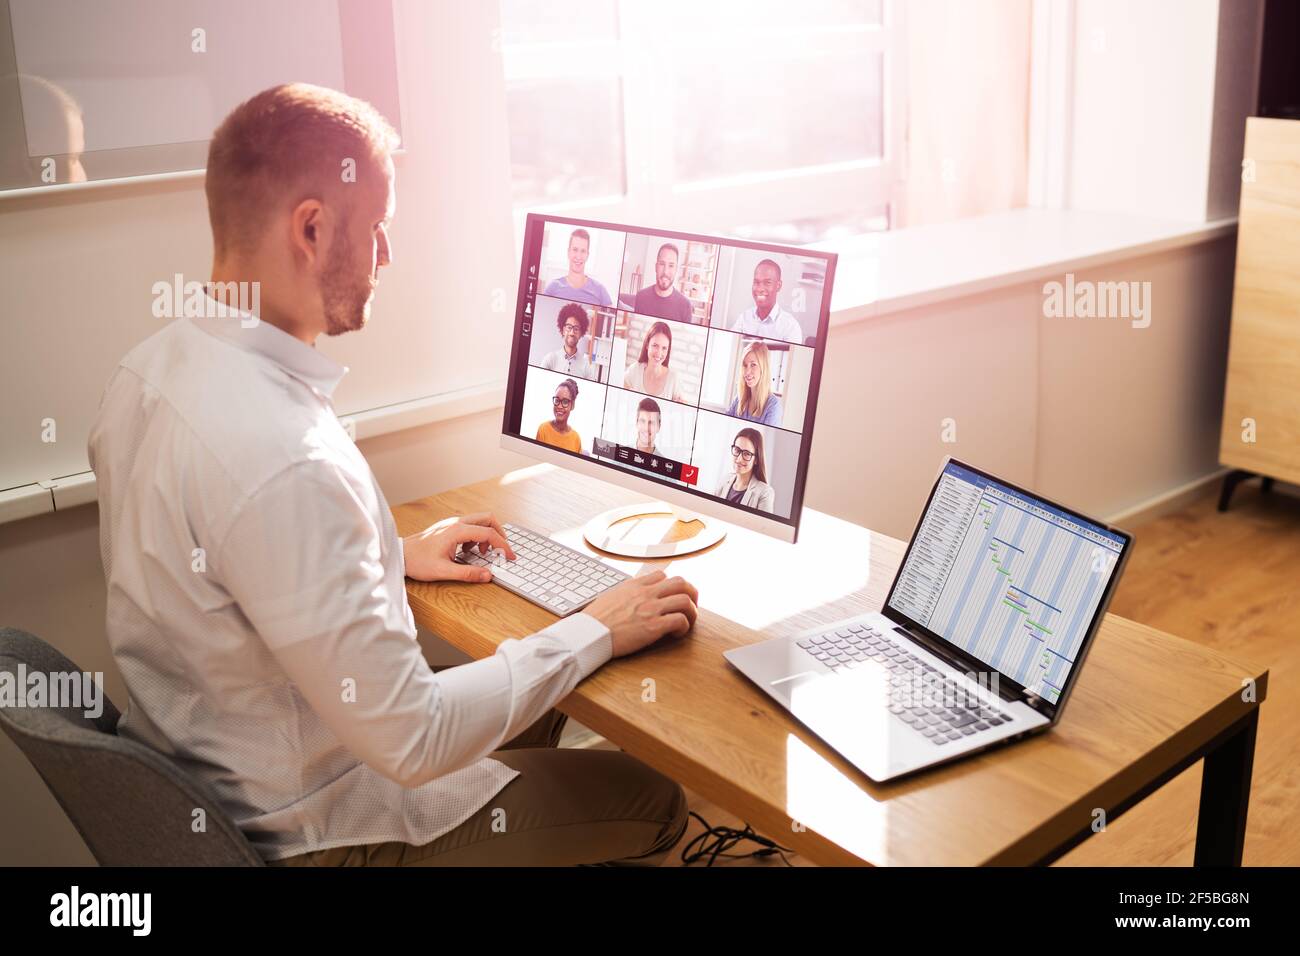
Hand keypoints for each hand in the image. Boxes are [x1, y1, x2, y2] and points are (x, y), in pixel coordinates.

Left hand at [403, 512, 516, 582]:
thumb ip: (467, 574)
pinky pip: (470, 526)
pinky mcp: (448, 526)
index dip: (503, 545)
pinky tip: (467, 551)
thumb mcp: (443, 571)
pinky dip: (476, 536)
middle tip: (501, 550)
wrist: (400, 555)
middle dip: (499, 533)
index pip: (489, 533)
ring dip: (486, 535)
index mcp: (457, 531)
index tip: (510, 556)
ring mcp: (452, 523)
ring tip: (480, 554)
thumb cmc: (418, 561)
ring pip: (479, 521)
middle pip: (488, 518)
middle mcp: (456, 522)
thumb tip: (487, 575)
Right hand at [584, 569, 698, 656]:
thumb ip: (624, 594)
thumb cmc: (595, 620)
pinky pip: (680, 620)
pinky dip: (684, 627)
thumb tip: (628, 598)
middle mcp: (645, 593)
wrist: (589, 633)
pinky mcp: (653, 626)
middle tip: (690, 605)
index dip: (671, 585)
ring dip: (692, 611)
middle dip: (691, 593)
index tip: (672, 595)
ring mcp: (651, 609)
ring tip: (687, 621)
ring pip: (685, 600)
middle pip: (681, 583)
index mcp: (634, 585)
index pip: (662, 575)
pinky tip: (677, 634)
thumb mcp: (610, 597)